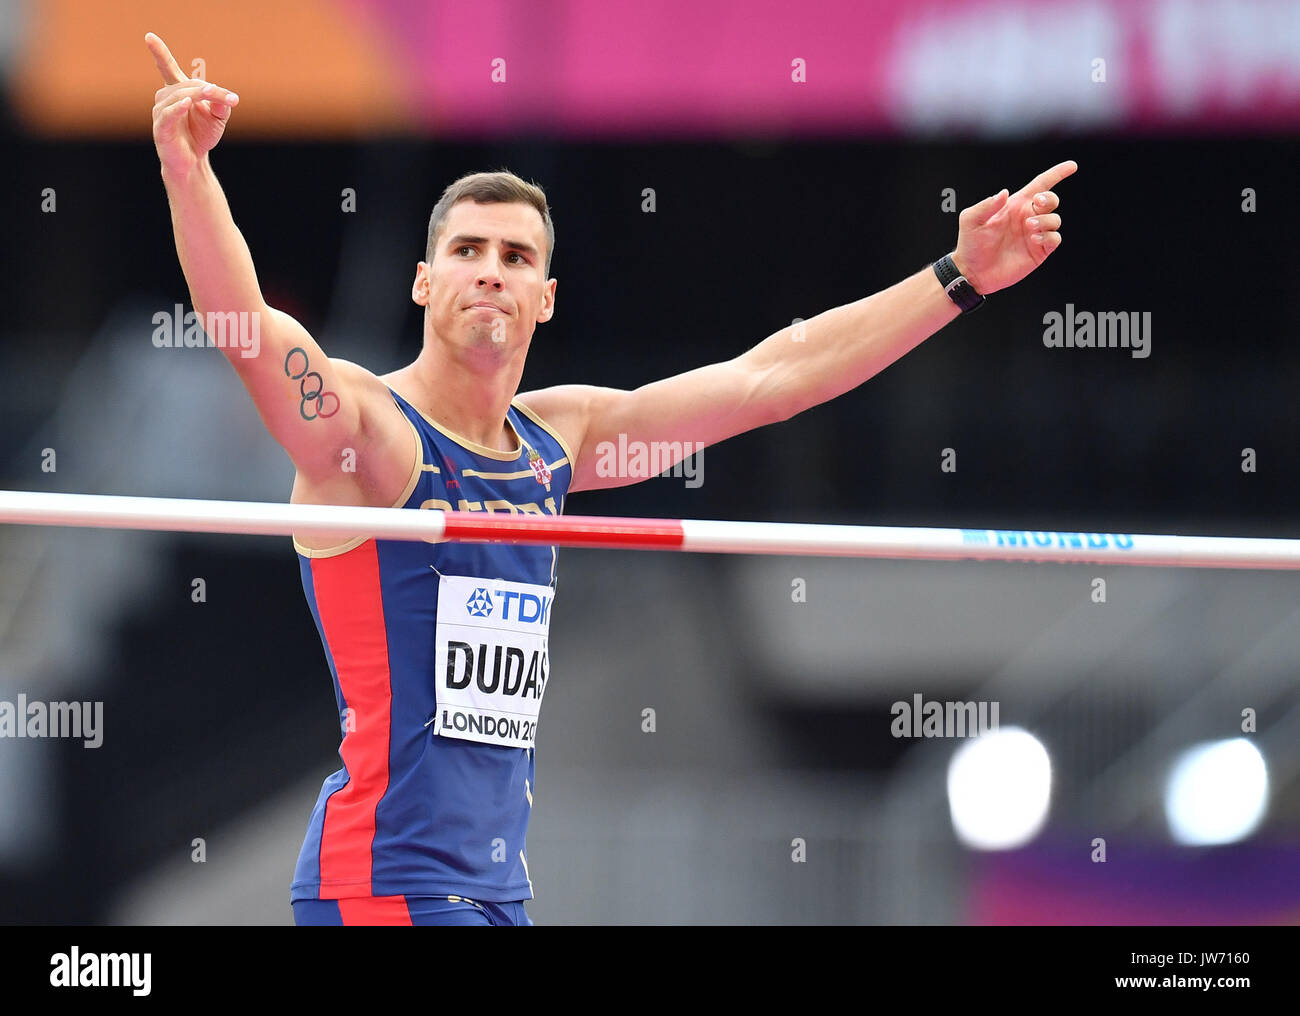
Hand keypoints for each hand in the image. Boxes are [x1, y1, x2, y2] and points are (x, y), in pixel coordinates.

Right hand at [146, 32, 239, 174]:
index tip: (149, 37)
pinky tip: (187, 104)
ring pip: (180, 97)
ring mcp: (161, 112)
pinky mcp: (161, 128)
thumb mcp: (217, 119)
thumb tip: (225, 98)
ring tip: (213, 96)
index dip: (159, 53)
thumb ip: (221, 105)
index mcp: (177, 91)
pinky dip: (178, 108)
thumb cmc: (202, 136)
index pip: (167, 68)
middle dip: (210, 90)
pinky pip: (168, 114)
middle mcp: (165, 98)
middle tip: (231, 98)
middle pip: (188, 85)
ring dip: (199, 96)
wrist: (193, 162)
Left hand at [950, 160, 1077, 295]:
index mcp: (1015, 205)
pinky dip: (1049, 236)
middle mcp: (1027, 217)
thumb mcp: (970, 220)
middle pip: (1052, 200)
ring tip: (1029, 227)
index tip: (1072, 166)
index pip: (1040, 185)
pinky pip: (1055, 239)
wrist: (972, 272)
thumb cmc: (970, 244)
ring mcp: (1035, 234)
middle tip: (1037, 203)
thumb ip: (986, 205)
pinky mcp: (1039, 251)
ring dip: (1045, 220)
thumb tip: (1004, 193)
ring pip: (1055, 220)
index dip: (1057, 174)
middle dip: (1050, 198)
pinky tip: (1034, 239)